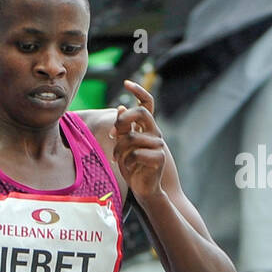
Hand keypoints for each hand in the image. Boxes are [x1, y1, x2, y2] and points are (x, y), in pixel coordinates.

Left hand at [110, 79, 166, 201]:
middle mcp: (155, 132)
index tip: (126, 82)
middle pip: (140, 113)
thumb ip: (122, 129)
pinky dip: (127, 161)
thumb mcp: (124, 146)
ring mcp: (158, 144)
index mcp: (147, 127)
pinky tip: (130, 168)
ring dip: (119, 149)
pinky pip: (135, 153)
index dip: (138, 91)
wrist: (145, 189)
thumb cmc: (133, 167)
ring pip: (131, 137)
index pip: (147, 103)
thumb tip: (119, 107)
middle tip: (113, 134)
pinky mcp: (159, 158)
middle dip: (123, 120)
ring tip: (117, 159)